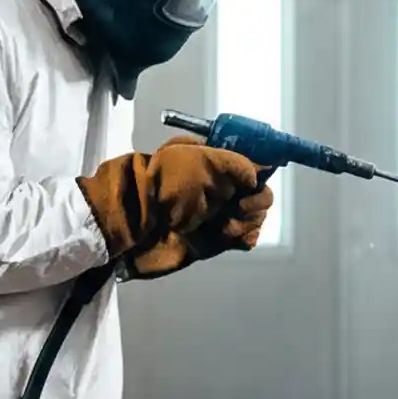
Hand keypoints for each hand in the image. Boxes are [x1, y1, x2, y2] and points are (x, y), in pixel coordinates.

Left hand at [77, 136, 261, 260]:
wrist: (137, 221)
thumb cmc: (165, 183)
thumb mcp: (199, 159)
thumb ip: (235, 164)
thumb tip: (256, 176)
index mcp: (218, 164)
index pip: (254, 166)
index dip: (261, 174)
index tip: (252, 184)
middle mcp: (222, 188)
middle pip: (259, 194)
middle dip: (255, 202)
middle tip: (238, 208)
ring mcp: (219, 215)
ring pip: (254, 217)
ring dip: (248, 222)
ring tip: (226, 227)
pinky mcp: (216, 239)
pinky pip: (244, 238)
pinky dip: (247, 238)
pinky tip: (235, 239)